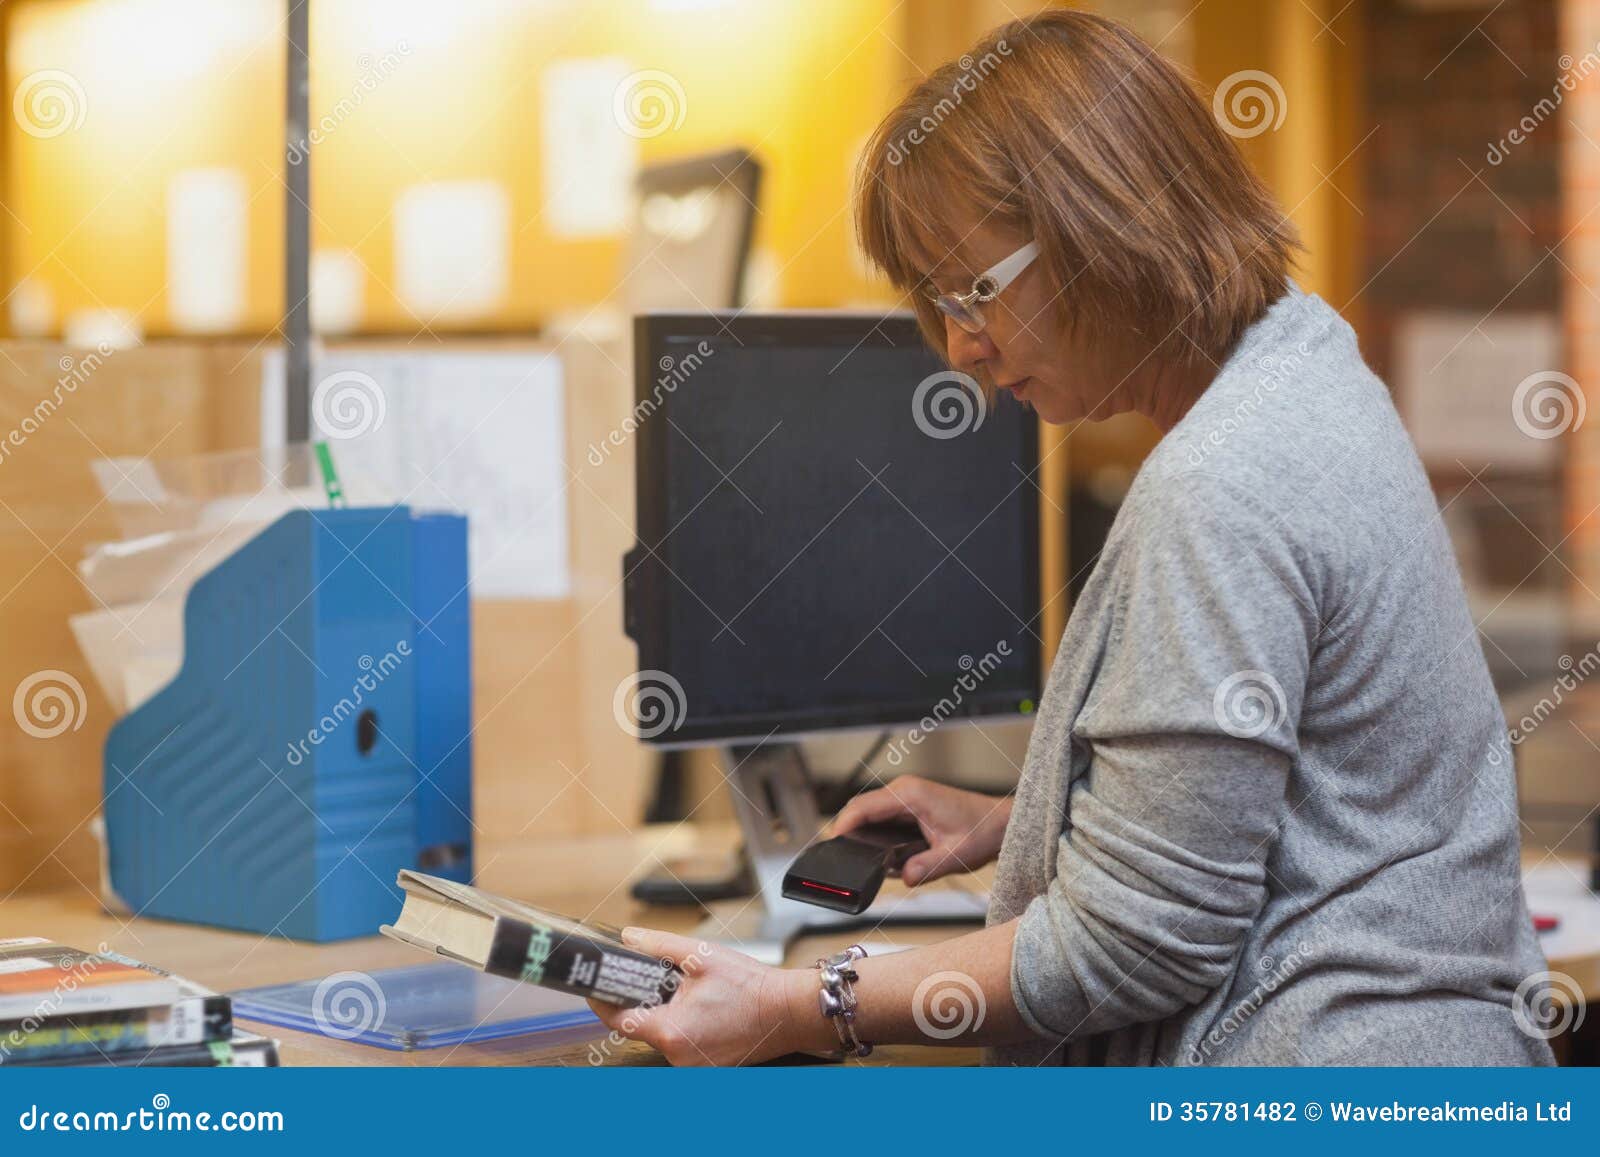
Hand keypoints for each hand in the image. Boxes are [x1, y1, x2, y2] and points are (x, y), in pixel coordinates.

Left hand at [586, 928, 821, 1065]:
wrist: (788, 1011)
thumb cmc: (751, 988)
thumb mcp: (701, 957)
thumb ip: (659, 946)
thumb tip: (631, 939)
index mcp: (671, 1031)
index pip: (618, 1021)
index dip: (602, 1001)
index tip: (594, 987)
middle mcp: (679, 1056)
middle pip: (641, 1027)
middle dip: (643, 1001)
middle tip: (651, 978)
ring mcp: (693, 1066)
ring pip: (663, 1035)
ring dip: (665, 1013)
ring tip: (688, 992)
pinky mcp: (706, 1066)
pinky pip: (682, 1043)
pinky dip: (683, 1025)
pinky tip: (703, 1007)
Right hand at [834, 775, 1011, 884]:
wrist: (1001, 823)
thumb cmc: (982, 830)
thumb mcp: (953, 856)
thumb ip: (924, 868)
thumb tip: (901, 876)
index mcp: (909, 795)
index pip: (862, 807)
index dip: (843, 826)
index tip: (831, 846)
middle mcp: (903, 791)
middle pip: (860, 809)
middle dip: (848, 833)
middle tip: (840, 861)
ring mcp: (905, 798)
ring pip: (868, 815)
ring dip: (862, 836)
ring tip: (861, 862)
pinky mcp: (909, 808)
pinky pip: (881, 820)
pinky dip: (875, 836)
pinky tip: (881, 856)